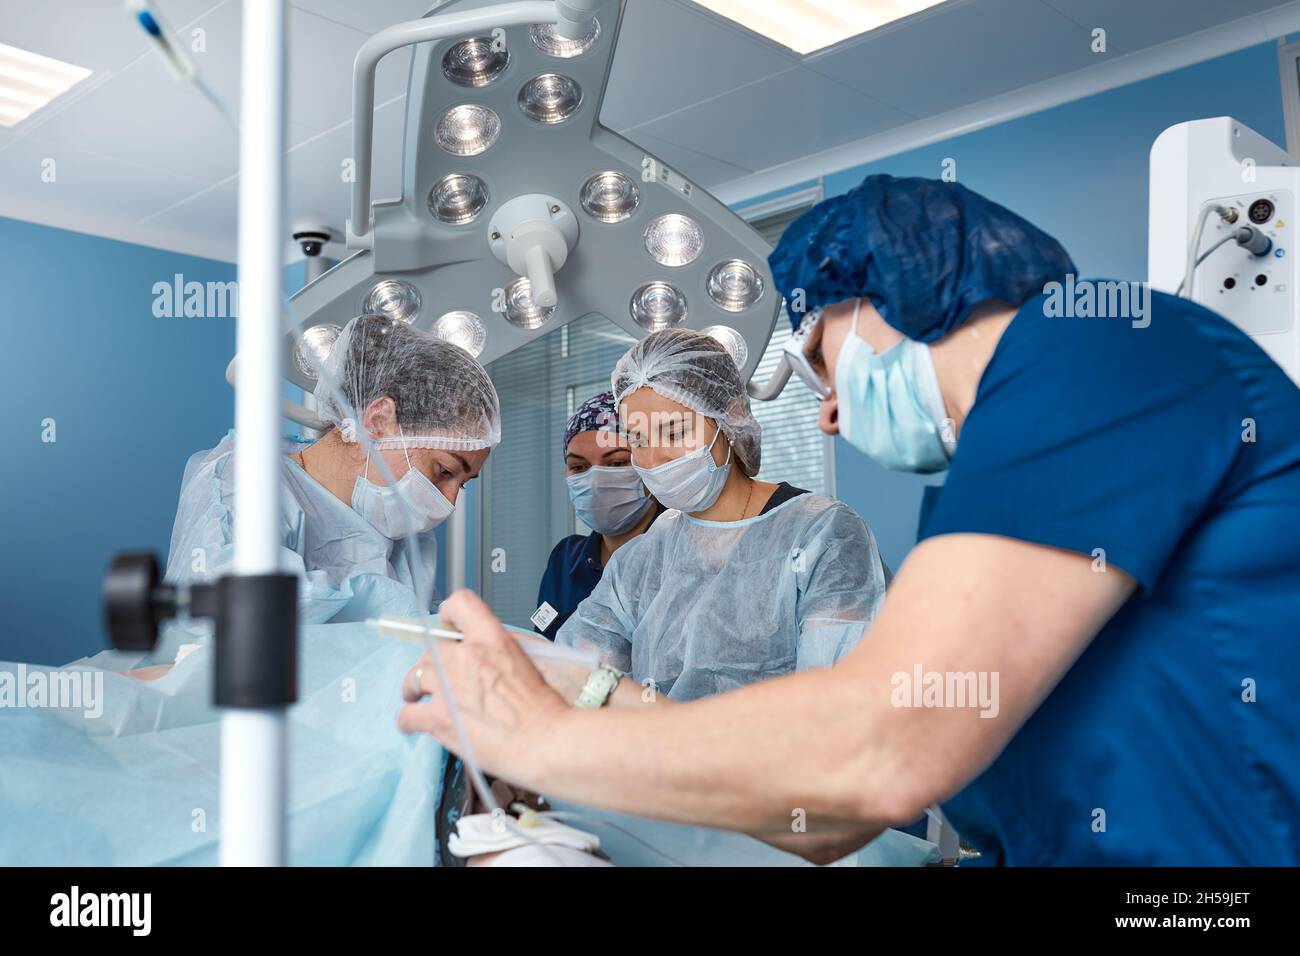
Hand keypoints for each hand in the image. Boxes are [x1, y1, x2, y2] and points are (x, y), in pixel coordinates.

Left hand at [397, 589, 571, 787]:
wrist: (544, 740)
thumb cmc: (541, 708)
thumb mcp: (524, 661)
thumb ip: (494, 653)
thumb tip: (477, 657)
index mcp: (491, 637)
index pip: (459, 604)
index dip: (449, 616)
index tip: (446, 628)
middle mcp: (466, 656)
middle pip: (431, 648)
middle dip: (432, 664)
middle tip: (439, 677)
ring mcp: (448, 686)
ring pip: (413, 677)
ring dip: (414, 688)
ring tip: (416, 696)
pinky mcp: (438, 717)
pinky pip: (407, 713)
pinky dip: (409, 719)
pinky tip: (415, 723)